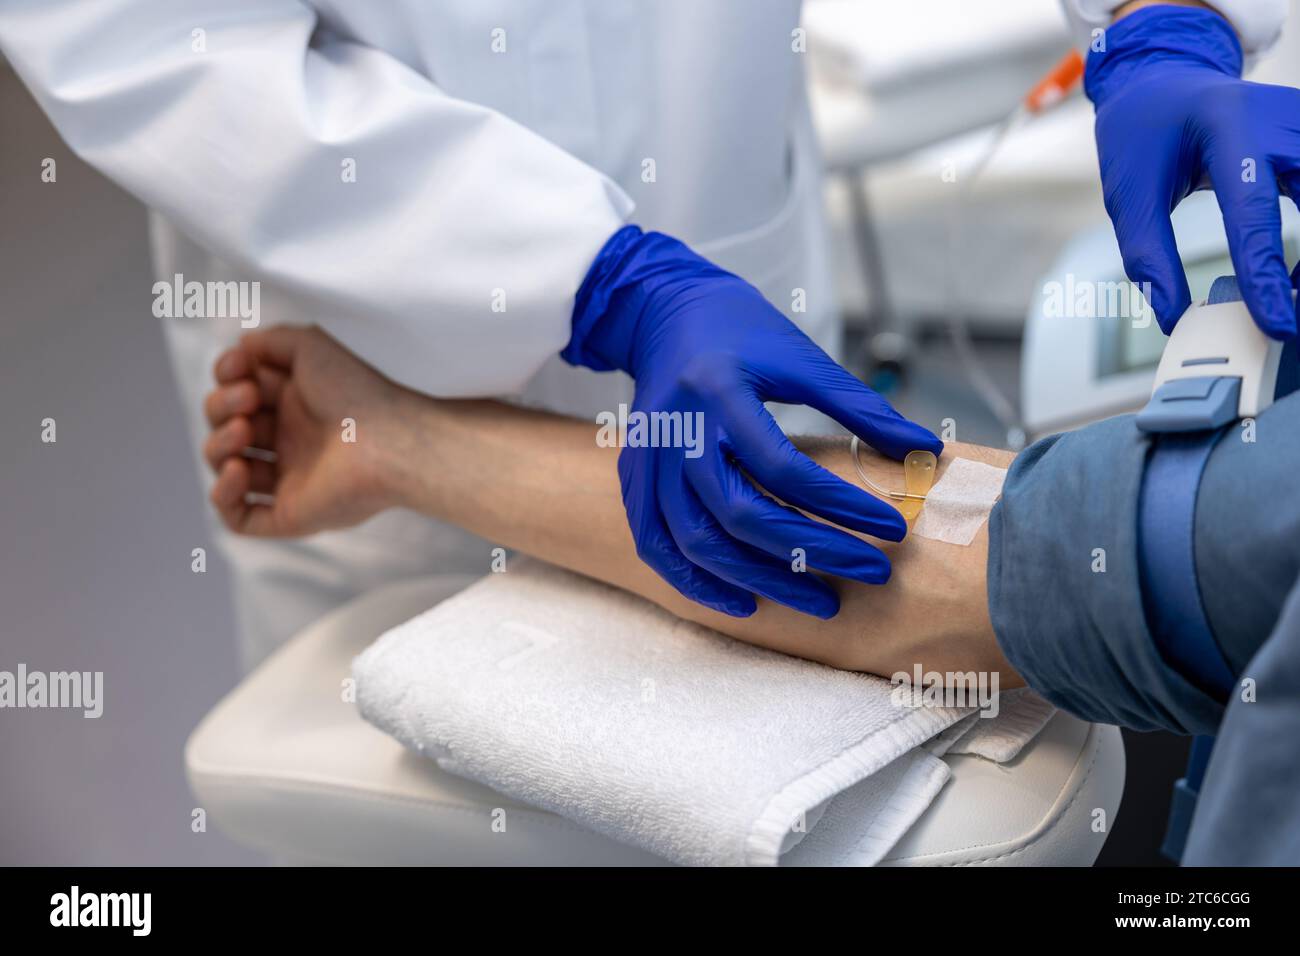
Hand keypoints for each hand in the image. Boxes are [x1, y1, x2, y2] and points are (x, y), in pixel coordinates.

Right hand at [203, 325, 408, 535]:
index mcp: (295, 406)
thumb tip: (241, 349)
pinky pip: (239, 517)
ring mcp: (290, 479)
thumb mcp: (308, 345)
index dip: (226, 379)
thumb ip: (269, 341)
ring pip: (226, 468)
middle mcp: (291, 442)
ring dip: (218, 445)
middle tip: (249, 398)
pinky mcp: (290, 514)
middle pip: (225, 428)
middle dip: (220, 407)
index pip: (238, 395)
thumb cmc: (355, 390)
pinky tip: (239, 468)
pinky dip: (224, 493)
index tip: (238, 366)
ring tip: (244, 430)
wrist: (387, 438)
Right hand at [563, 227, 942, 618]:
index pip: (783, 467)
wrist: (664, 313)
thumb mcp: (802, 358)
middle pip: (740, 515)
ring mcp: (648, 458)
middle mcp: (677, 430)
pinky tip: (744, 603)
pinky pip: (656, 545)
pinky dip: (696, 581)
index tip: (894, 528)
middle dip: (811, 554)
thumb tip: (925, 452)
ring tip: (819, 601)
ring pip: (697, 541)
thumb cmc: (741, 333)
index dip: (841, 505)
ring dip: (761, 581)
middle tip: (872, 574)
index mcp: (719, 391)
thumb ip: (860, 406)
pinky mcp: (634, 478)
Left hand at [1089, 5, 1299, 337]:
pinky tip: (1294, 278)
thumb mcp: (1129, 195)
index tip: (1279, 323)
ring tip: (1288, 299)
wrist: (1164, 83)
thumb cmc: (1142, 137)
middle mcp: (1279, 119)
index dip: (1267, 275)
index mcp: (1228, 126)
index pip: (1254, 212)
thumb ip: (1149, 258)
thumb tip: (1173, 318)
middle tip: (1290, 318)